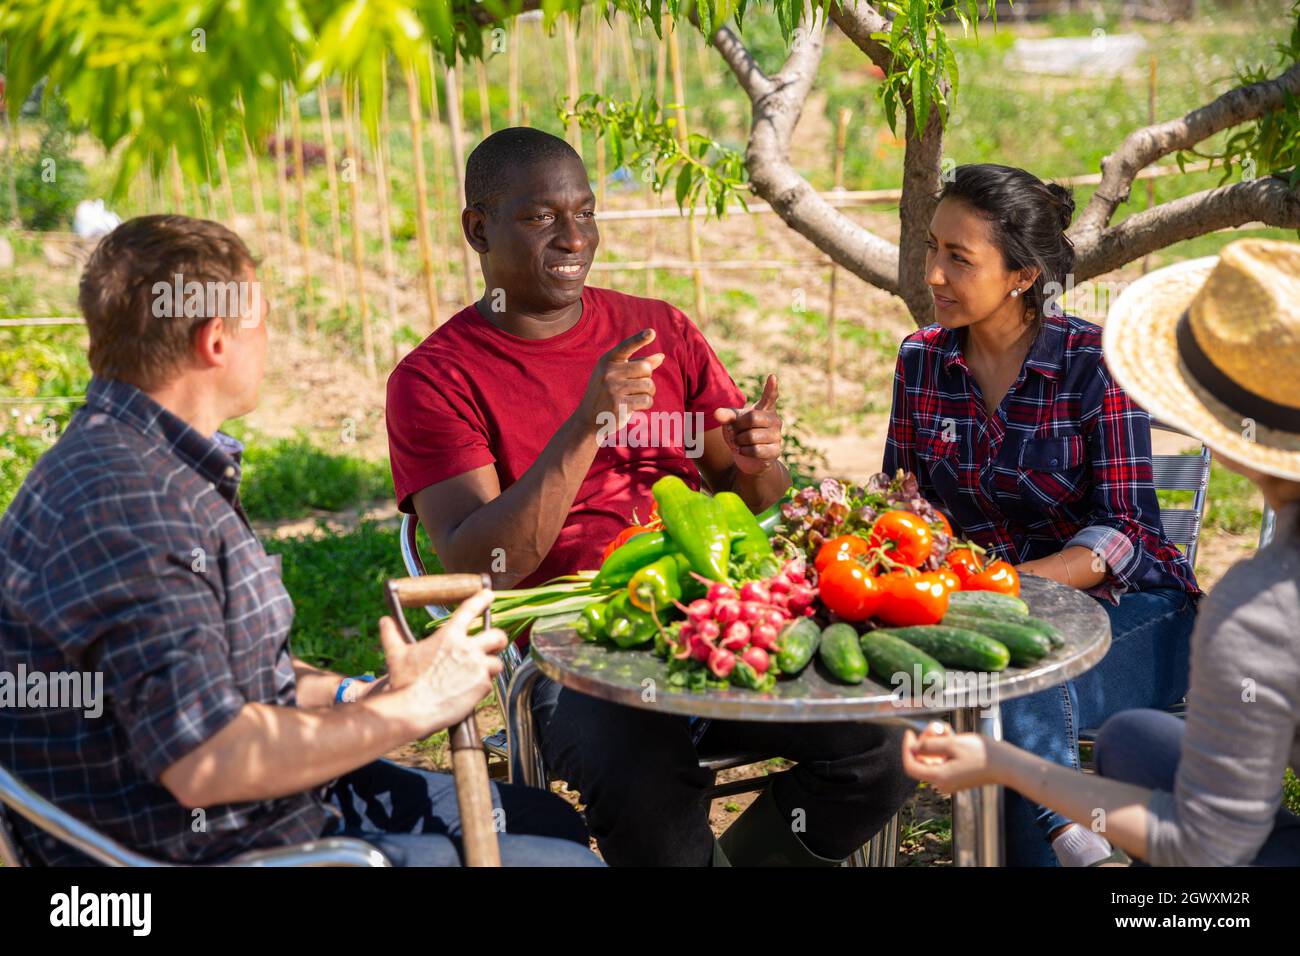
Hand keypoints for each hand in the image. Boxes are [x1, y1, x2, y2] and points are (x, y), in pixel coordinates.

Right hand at [377, 589, 507, 736]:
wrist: (413, 709)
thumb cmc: (404, 682)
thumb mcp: (396, 655)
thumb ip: (392, 635)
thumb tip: (384, 621)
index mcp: (449, 635)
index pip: (470, 609)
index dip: (482, 599)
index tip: (489, 595)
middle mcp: (467, 648)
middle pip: (497, 635)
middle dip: (498, 639)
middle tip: (494, 644)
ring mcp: (477, 667)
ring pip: (497, 662)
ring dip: (490, 667)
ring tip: (478, 674)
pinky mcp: (482, 686)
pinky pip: (489, 683)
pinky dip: (482, 687)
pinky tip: (469, 692)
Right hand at [577, 328, 664, 432]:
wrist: (589, 418)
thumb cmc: (606, 392)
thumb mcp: (617, 374)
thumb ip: (638, 364)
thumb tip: (661, 356)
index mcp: (607, 360)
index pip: (626, 346)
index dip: (639, 339)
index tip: (651, 332)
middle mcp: (609, 372)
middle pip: (646, 368)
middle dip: (647, 377)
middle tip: (638, 386)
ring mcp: (613, 389)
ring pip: (649, 385)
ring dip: (648, 392)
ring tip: (635, 396)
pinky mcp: (620, 405)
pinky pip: (647, 400)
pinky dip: (646, 403)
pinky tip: (635, 406)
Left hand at [714, 374, 781, 475]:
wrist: (748, 458)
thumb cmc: (741, 434)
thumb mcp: (731, 422)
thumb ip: (725, 416)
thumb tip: (717, 414)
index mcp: (765, 409)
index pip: (769, 396)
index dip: (771, 387)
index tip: (772, 376)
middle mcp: (774, 420)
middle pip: (752, 418)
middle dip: (738, 427)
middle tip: (735, 432)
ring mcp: (777, 436)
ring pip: (752, 437)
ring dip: (739, 441)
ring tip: (740, 442)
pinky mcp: (776, 451)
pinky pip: (755, 450)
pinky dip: (744, 451)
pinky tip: (744, 450)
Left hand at [901, 724, 1000, 792]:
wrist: (1006, 765)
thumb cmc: (982, 754)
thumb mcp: (952, 744)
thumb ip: (929, 745)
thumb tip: (913, 748)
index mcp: (939, 777)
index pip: (911, 766)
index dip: (907, 748)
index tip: (910, 733)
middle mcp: (943, 783)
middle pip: (922, 761)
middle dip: (924, 742)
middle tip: (934, 727)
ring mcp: (950, 781)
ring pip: (932, 760)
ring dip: (935, 743)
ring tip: (945, 729)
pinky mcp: (958, 777)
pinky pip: (943, 762)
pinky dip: (944, 749)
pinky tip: (951, 736)